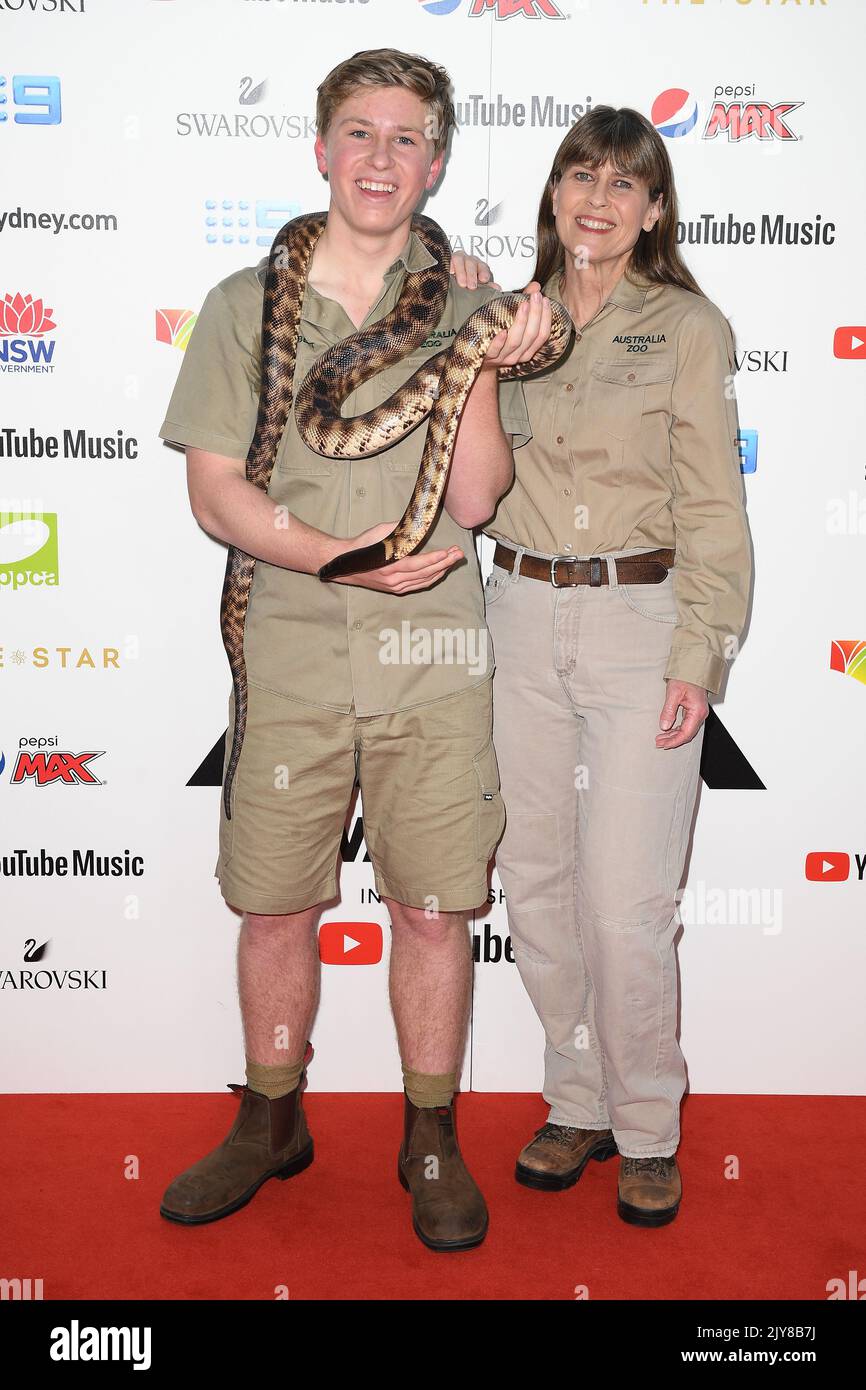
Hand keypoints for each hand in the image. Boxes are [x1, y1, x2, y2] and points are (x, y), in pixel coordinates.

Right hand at [325, 521, 463, 593]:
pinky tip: (440, 571)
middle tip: (458, 554)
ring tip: (454, 560)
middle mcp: (394, 579)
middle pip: (426, 573)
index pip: (418, 564)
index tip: (448, 552)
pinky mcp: (396, 589)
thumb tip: (418, 523)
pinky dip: (431, 578)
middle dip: (445, 563)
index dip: (435, 559)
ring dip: (441, 570)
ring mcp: (395, 586)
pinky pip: (419, 585)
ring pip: (425, 580)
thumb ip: (401, 529)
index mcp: (390, 565)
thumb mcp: (380, 532)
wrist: (345, 564)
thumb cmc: (362, 546)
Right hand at [449, 251, 499, 289]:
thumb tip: (497, 288)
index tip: (483, 279)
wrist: (458, 284)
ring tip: (462, 283)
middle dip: (471, 275)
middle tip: (471, 286)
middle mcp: (469, 261)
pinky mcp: (449, 262)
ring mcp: (458, 260)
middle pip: (471, 263)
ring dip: (461, 271)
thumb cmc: (470, 285)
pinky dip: (450, 265)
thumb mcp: (479, 287)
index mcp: (480, 267)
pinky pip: (450, 259)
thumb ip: (488, 287)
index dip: (484, 272)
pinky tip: (451, 272)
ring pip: (460, 259)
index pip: (483, 267)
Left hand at [481, 289, 551, 372]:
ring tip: (524, 305)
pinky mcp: (488, 357)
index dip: (546, 317)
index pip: (542, 335)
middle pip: (531, 336)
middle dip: (536, 314)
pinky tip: (503, 331)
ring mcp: (503, 357)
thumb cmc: (499, 337)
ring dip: (521, 322)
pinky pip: (495, 350)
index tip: (545, 299)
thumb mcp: (513, 322)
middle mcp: (518, 355)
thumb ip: (525, 305)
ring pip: (516, 341)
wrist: (479, 359)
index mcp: (528, 349)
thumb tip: (536, 285)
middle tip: (536, 296)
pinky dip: (500, 341)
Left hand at [656, 679, 708, 748]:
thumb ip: (669, 711)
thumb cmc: (686, 677)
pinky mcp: (694, 711)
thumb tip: (664, 726)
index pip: (686, 733)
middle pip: (687, 734)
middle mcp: (700, 714)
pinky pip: (686, 725)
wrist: (693, 668)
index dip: (674, 741)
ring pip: (686, 731)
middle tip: (658, 743)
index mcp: (697, 711)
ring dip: (674, 736)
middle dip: (672, 740)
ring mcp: (698, 713)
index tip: (662, 744)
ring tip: (660, 739)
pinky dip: (677, 730)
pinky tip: (668, 731)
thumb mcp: (674, 693)